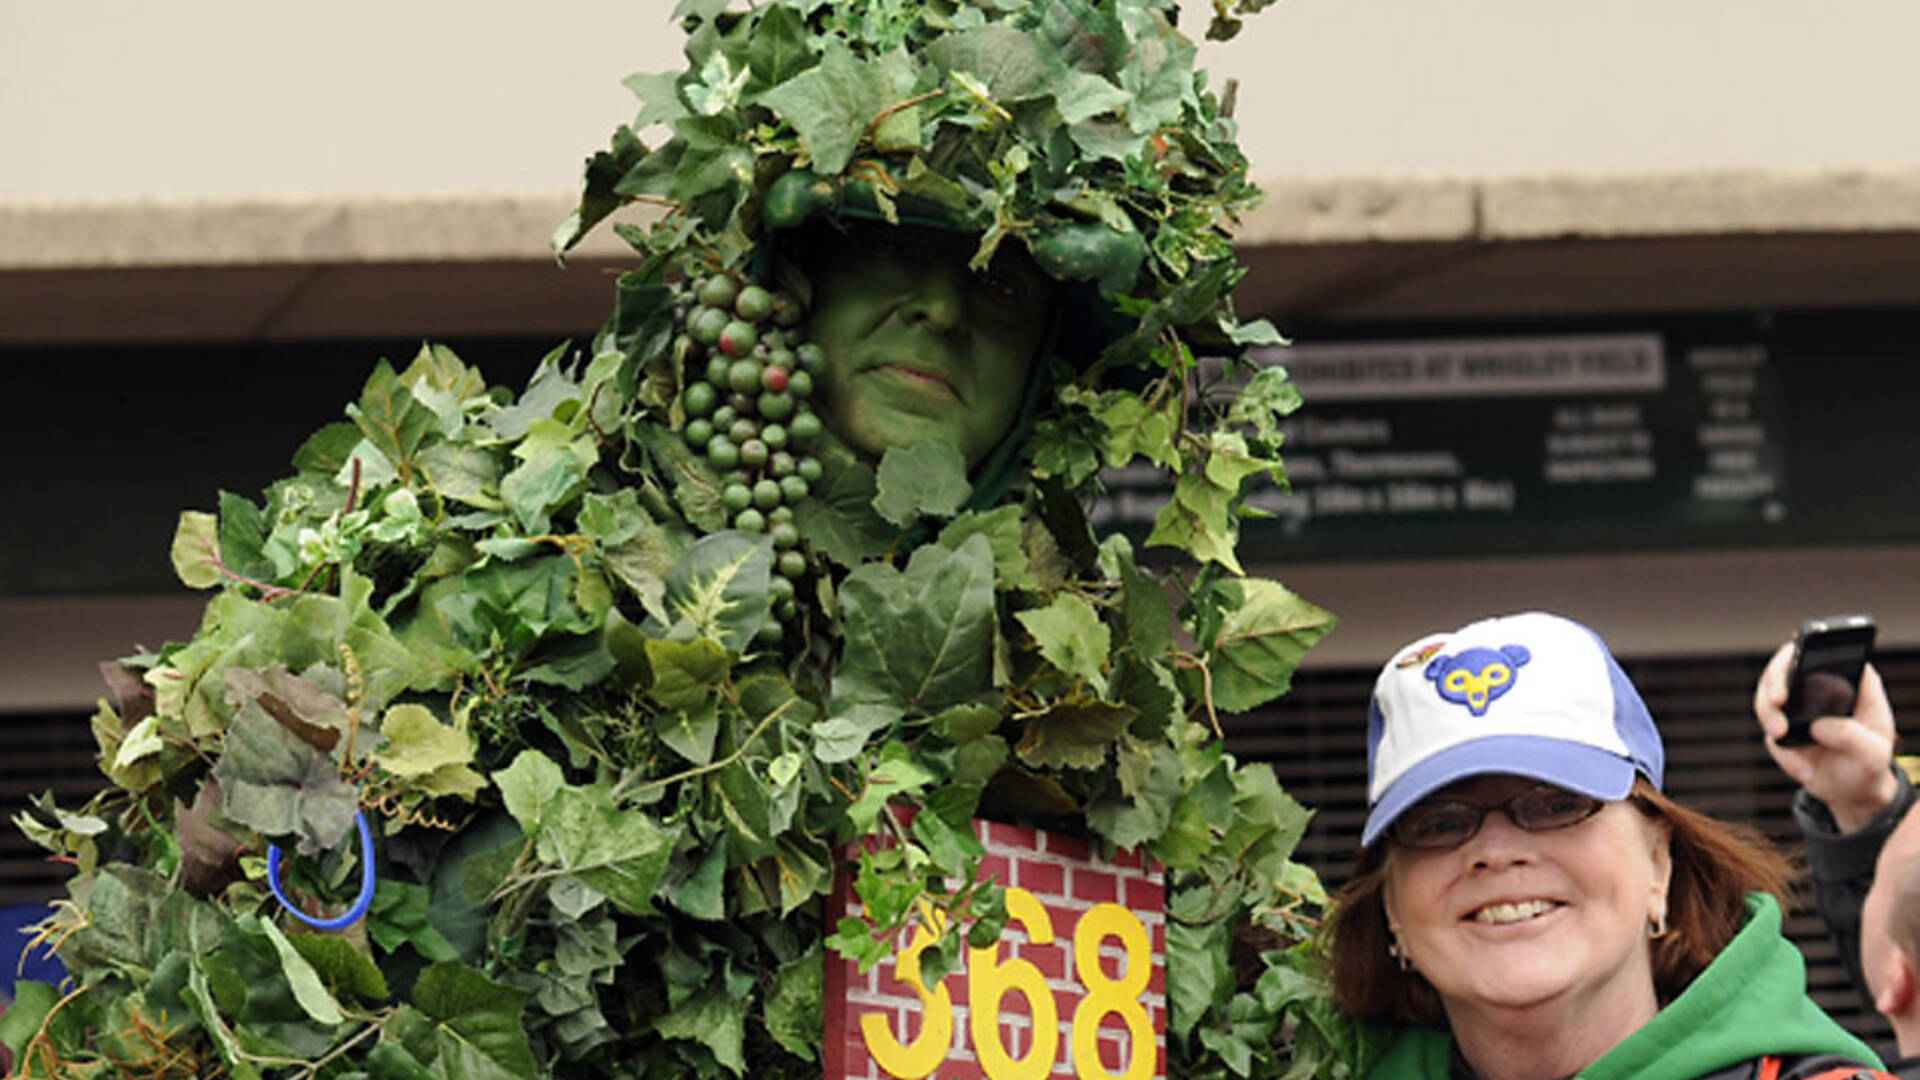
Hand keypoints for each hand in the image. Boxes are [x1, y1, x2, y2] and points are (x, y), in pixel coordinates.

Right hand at [1754, 641, 1897, 831]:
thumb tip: (1818, 725)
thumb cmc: (1869, 764)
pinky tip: (1805, 771)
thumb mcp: (1874, 753)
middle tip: (1776, 707)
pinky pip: (1769, 733)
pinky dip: (1783, 755)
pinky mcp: (1783, 728)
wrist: (1853, 792)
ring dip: (1769, 718)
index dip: (1799, 656)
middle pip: (1783, 669)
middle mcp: (1819, 686)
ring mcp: (1798, 706)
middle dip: (1771, 687)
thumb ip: (1852, 736)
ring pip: (1767, 698)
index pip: (1822, 652)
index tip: (1788, 680)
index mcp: (1849, 680)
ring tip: (1782, 738)